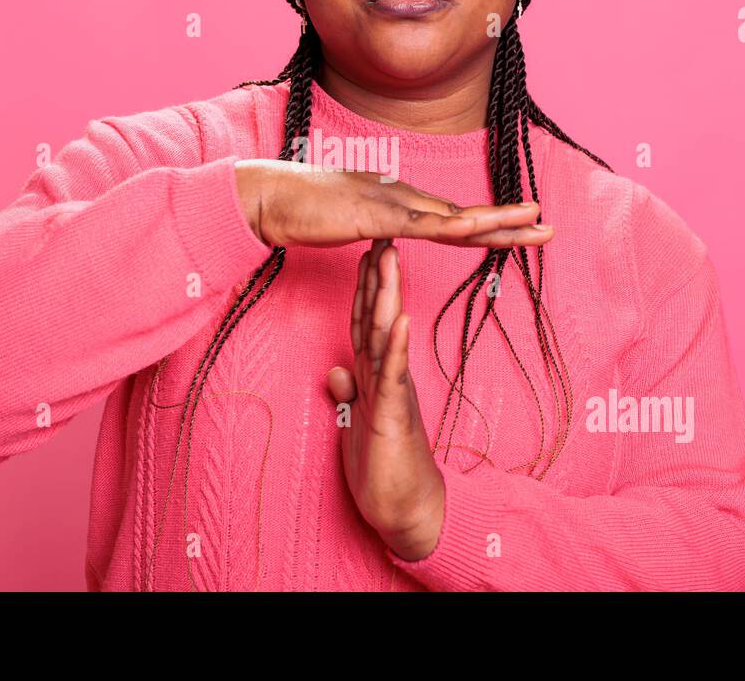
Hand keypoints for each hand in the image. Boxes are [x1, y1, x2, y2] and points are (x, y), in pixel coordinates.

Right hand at [234, 158, 551, 249]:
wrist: (269, 197)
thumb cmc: (301, 210)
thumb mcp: (348, 222)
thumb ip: (373, 228)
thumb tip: (388, 237)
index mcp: (398, 202)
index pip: (453, 217)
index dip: (489, 225)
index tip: (520, 230)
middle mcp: (403, 197)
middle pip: (466, 215)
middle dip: (510, 222)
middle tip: (549, 226)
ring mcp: (392, 204)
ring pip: (457, 217)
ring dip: (500, 222)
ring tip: (536, 225)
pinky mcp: (376, 216)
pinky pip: (424, 226)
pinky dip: (456, 228)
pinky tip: (482, 231)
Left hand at [325, 238, 444, 560]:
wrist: (408, 512)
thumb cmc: (384, 471)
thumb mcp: (355, 427)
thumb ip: (348, 396)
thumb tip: (335, 371)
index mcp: (373, 377)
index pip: (366, 322)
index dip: (364, 288)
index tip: (365, 250)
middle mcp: (385, 376)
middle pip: (377, 316)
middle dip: (377, 276)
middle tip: (381, 232)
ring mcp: (393, 392)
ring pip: (386, 335)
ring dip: (387, 296)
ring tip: (389, 258)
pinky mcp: (395, 413)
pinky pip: (393, 373)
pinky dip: (395, 345)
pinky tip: (400, 318)